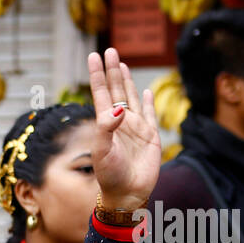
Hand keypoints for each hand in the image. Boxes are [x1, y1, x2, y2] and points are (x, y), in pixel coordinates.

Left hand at [86, 48, 160, 211]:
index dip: (97, 74)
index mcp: (105, 123)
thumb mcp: (102, 151)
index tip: (93, 55)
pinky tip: (144, 91)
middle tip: (109, 50)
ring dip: (126, 80)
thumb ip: (106, 129)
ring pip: (130, 97)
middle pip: (115, 90)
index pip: (100, 93)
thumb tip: (116, 109)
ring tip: (121, 64)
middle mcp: (119, 122)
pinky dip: (146, 102)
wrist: (127, 193)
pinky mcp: (150, 136)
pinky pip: (149, 114)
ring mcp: (135, 128)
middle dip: (112, 70)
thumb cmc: (109, 175)